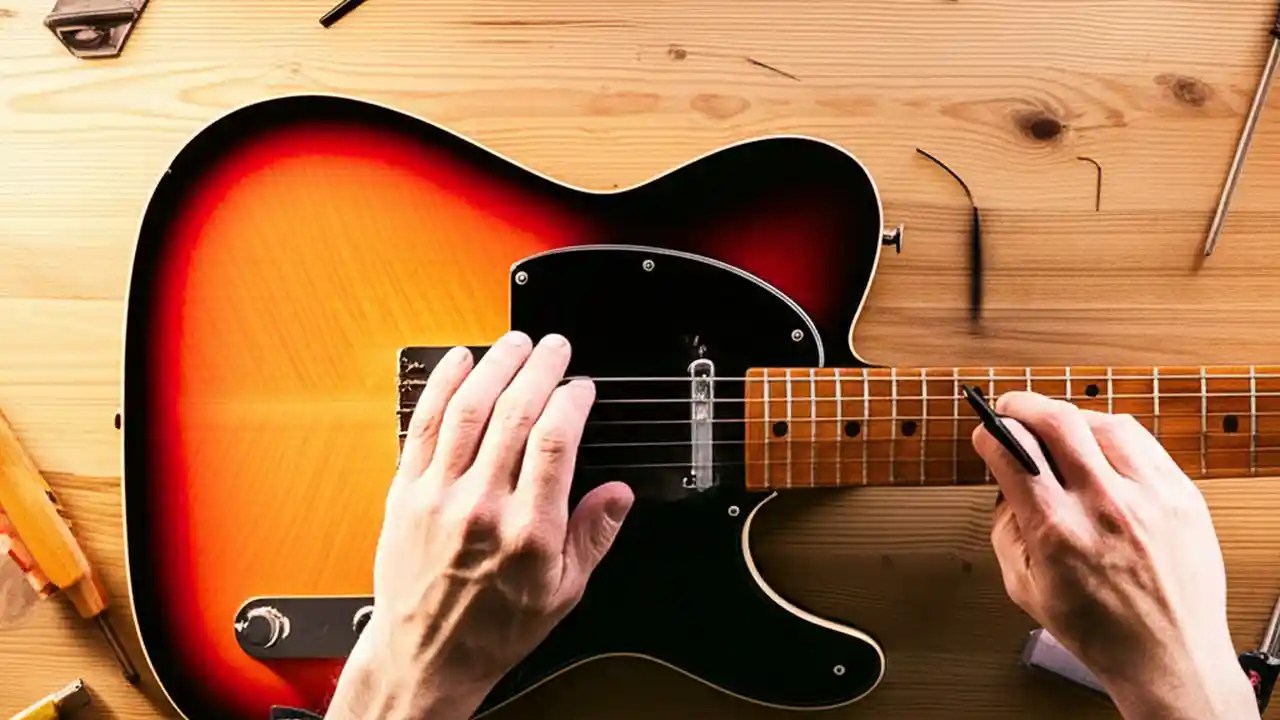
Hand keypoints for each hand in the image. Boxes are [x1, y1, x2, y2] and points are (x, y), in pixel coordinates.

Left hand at [327, 332, 634, 719]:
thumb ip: (594, 535)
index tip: (582, 389)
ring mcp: (439, 495)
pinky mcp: (406, 491)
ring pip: (468, 409)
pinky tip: (458, 363)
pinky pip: (424, 425)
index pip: (555, 440)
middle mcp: (482, 506)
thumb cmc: (494, 627)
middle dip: (540, 369)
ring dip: (494, 366)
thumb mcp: (564, 591)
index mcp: (529, 531)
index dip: (572, 401)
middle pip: (514, 413)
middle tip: (555, 348)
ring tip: (515, 344)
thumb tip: (619, 493)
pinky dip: (441, 386)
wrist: (426, 655)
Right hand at [972, 392, 1257, 719]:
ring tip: (1058, 430)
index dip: (990, 434)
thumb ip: (1006, 530)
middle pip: (1057, 420)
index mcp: (1058, 532)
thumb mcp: (1024, 587)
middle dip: (1023, 406)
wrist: (1170, 657)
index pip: (1013, 453)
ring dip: (1070, 417)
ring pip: (1103, 421)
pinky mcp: (1182, 495)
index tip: (985, 433)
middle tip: (1012, 409)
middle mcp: (1106, 507)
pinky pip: (1142, 441)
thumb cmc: (1102, 631)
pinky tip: (1100, 445)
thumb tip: (1005, 486)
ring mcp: (1150, 497)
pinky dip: (1112, 433)